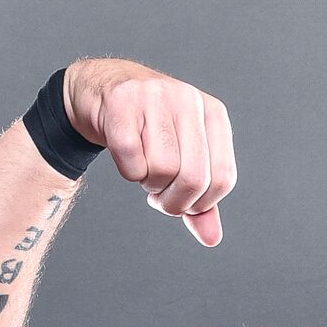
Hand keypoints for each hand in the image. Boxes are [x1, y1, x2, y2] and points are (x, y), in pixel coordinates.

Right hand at [63, 57, 236, 244]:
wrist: (102, 88)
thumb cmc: (150, 131)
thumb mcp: (184, 160)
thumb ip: (201, 200)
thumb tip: (212, 238)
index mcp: (213, 113)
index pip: (224, 178)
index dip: (202, 204)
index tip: (184, 201)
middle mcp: (188, 100)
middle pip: (195, 178)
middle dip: (174, 202)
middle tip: (159, 195)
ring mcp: (154, 97)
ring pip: (163, 170)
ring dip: (149, 183)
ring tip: (144, 168)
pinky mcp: (120, 103)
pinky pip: (132, 162)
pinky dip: (129, 173)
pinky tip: (128, 158)